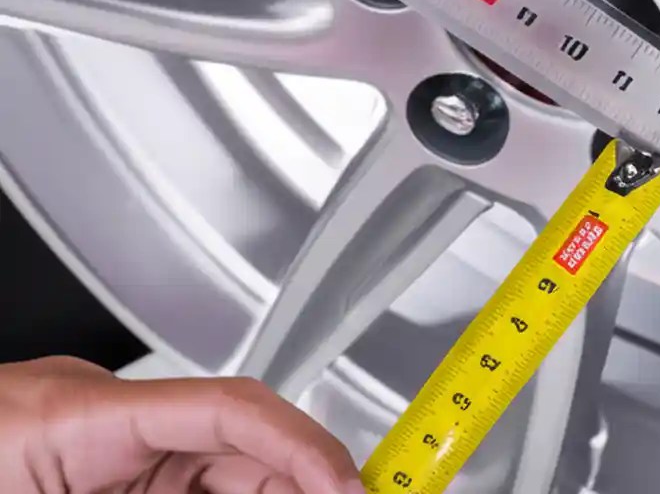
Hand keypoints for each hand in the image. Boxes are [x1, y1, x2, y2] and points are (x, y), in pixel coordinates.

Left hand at [0, 356, 364, 493]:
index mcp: (73, 416)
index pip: (225, 410)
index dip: (303, 448)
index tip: (350, 488)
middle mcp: (96, 422)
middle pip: (234, 444)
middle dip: (299, 482)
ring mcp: (97, 449)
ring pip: (217, 472)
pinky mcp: (94, 473)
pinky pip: (182, 486)